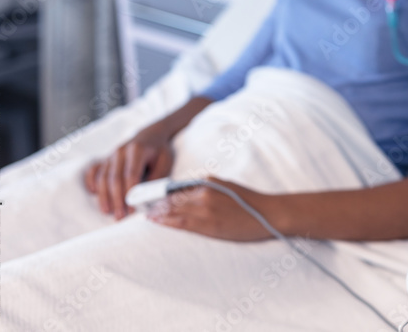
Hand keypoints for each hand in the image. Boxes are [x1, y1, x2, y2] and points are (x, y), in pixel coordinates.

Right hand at [84, 123, 173, 219]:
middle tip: (119, 216)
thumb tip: (146, 198)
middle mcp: (121, 151)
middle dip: (116, 199)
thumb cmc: (160, 151)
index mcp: (137, 150)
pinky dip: (91, 181)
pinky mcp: (105, 159)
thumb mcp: (165, 161)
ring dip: (104, 196)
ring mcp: (111, 155)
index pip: (131, 174)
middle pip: (114, 178)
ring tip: (108, 212)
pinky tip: (94, 193)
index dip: (130, 193)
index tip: (132, 209)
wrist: (150, 135)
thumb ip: (156, 178)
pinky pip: (93, 170)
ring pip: (102, 177)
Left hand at [147, 177, 275, 241]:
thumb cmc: (250, 201)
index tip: (147, 196)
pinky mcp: (209, 225)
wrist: (269, 213)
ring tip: (145, 216)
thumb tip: (187, 191)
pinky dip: (166, 221)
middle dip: (154, 203)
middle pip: (171, 199)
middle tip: (139, 207)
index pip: (177, 187)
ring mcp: (206, 209)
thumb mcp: (226, 186)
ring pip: (173, 210)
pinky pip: (182, 222)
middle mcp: (204, 193)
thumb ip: (206, 187)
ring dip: (157, 213)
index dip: (159, 193)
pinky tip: (156, 222)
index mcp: (208, 182)